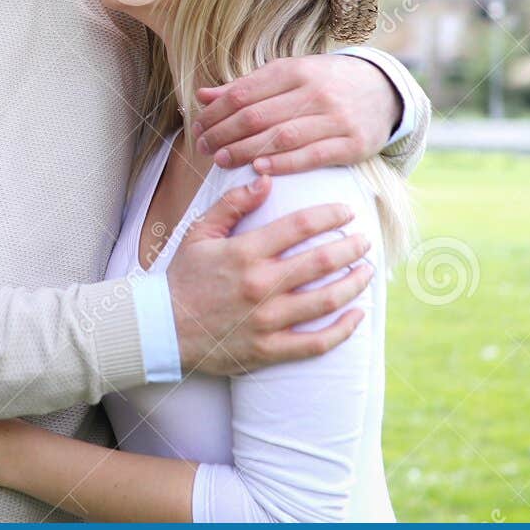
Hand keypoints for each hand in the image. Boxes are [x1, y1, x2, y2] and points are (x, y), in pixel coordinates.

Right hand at [167, 177, 371, 374]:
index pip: (300, 226)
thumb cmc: (183, 278)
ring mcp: (266, 320)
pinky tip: (357, 316)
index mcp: (244, 254)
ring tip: (366, 271)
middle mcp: (260, 286)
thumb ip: (232, 205)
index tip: (347, 212)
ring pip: (327, 300)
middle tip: (364, 241)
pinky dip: (343, 330)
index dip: (330, 215)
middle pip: (322, 261)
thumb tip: (266, 179)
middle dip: (351, 247)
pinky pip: (316, 343)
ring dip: (355, 283)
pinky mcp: (269, 350)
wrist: (162, 330)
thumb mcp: (199, 234)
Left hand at [191, 54, 401, 173]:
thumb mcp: (288, 75)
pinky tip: (258, 169)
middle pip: (257, 116)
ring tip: (221, 160)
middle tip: (203, 147)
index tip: (198, 126)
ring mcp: (335, 118)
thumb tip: (202, 95)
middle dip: (223, 133)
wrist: (383, 91)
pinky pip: (312, 156)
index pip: (244, 92)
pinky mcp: (352, 144)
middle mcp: (314, 92)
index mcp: (295, 71)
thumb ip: (246, 87)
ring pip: (280, 137)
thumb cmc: (324, 84)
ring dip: (245, 151)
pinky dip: (283, 164)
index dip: (215, 112)